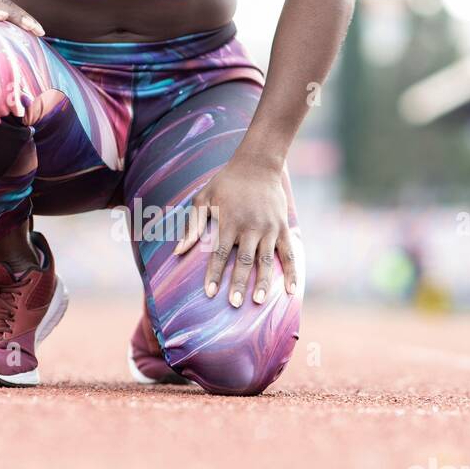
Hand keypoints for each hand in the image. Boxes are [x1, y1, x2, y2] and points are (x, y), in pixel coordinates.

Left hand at [174, 156, 300, 306]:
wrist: (257, 164)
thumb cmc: (225, 183)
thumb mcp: (203, 198)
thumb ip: (192, 226)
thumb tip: (178, 252)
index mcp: (229, 221)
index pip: (219, 253)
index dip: (214, 273)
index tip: (210, 293)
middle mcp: (250, 227)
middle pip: (244, 260)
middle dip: (239, 283)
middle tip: (235, 304)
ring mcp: (269, 228)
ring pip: (266, 260)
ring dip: (263, 281)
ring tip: (258, 301)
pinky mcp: (282, 228)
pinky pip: (289, 253)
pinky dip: (291, 272)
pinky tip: (290, 290)